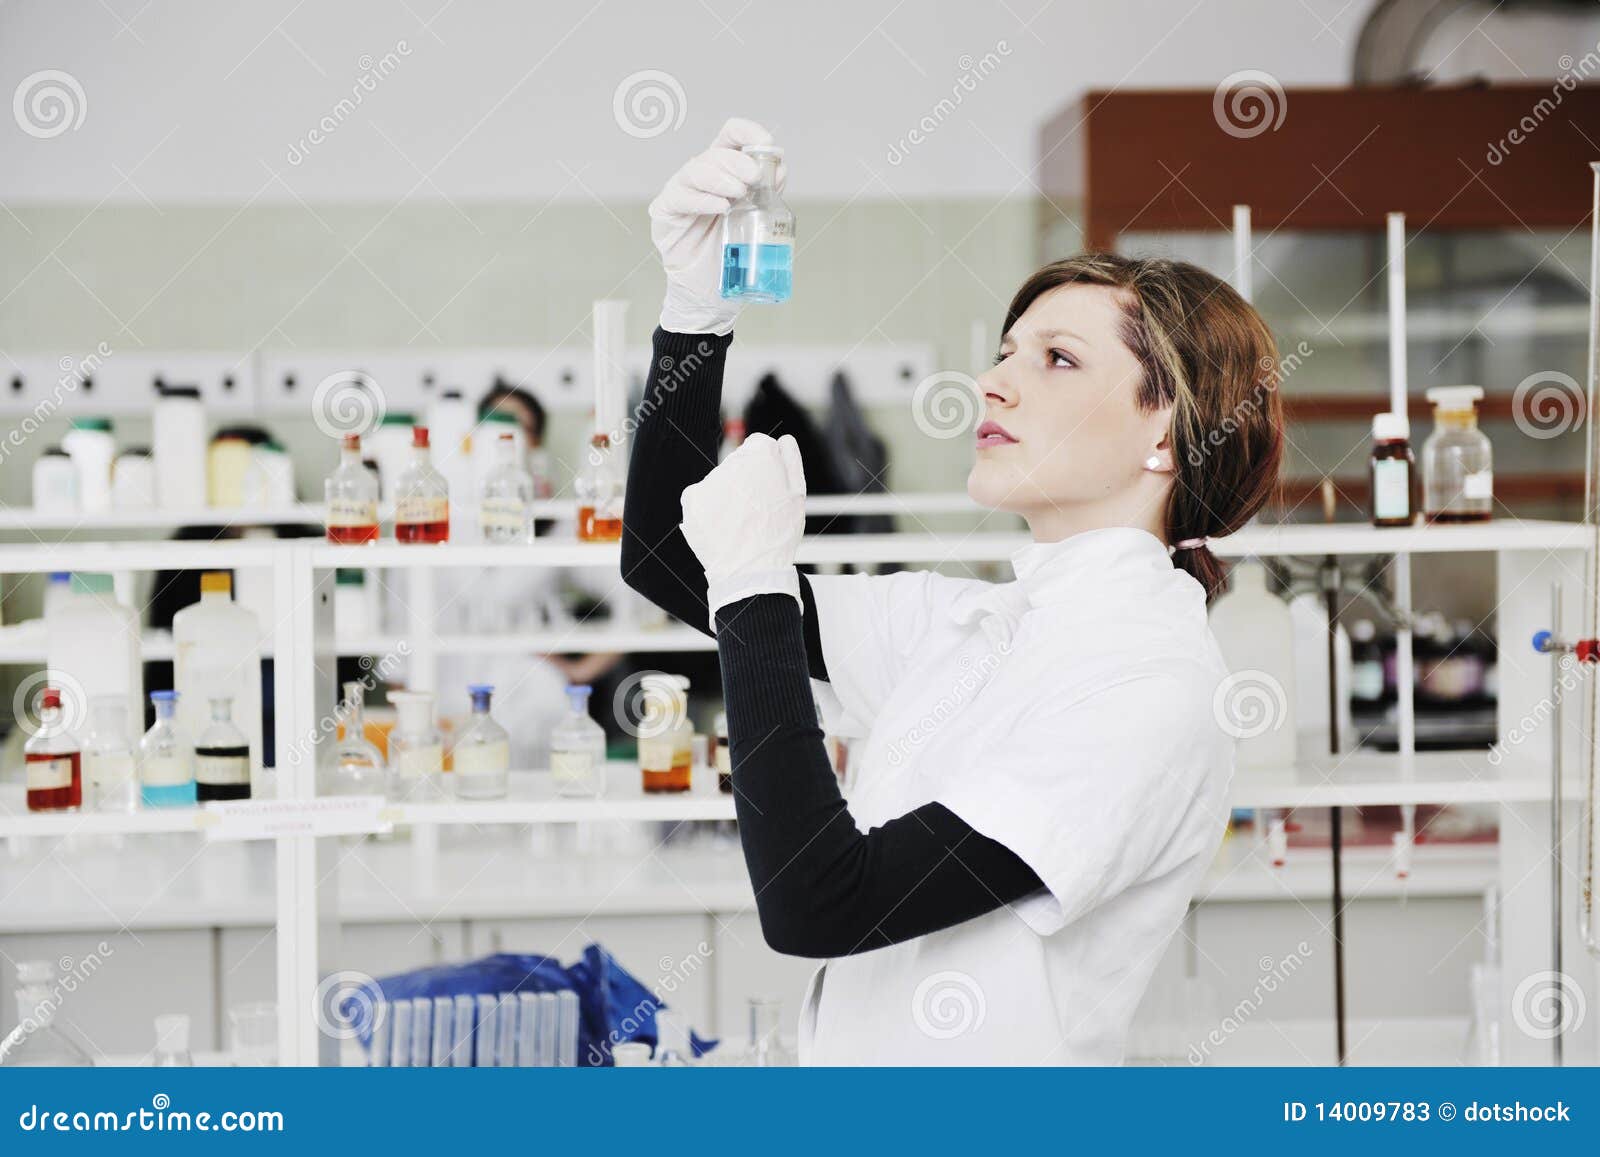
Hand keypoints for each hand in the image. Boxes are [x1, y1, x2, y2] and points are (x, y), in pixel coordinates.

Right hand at [649, 117, 780, 335]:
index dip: (749, 132)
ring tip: (738, 195)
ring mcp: (681, 191)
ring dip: (721, 178)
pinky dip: (702, 200)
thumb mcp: (757, 222)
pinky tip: (720, 208)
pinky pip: (680, 197)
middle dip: (739, 162)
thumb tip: (781, 169)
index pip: (731, 135)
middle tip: (753, 180)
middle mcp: (701, 175)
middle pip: (716, 152)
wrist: (711, 295)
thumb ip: (768, 196)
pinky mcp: (666, 212)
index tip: (767, 146)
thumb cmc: (733, 257)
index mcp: (725, 170)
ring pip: (697, 169)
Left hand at [679, 432, 806, 627]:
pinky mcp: (691, 498)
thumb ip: (790, 459)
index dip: (766, 468)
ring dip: (727, 495)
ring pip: (719, 481)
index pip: (759, 445)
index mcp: (760, 452)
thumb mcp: (798, 494)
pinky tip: (722, 525)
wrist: (750, 571)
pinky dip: (708, 509)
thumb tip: (782, 439)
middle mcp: (732, 460)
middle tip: (756, 510)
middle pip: (737, 462)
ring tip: (739, 522)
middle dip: (745, 479)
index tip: (768, 488)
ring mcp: (709, 479)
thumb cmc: (778, 533)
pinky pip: (699, 497)